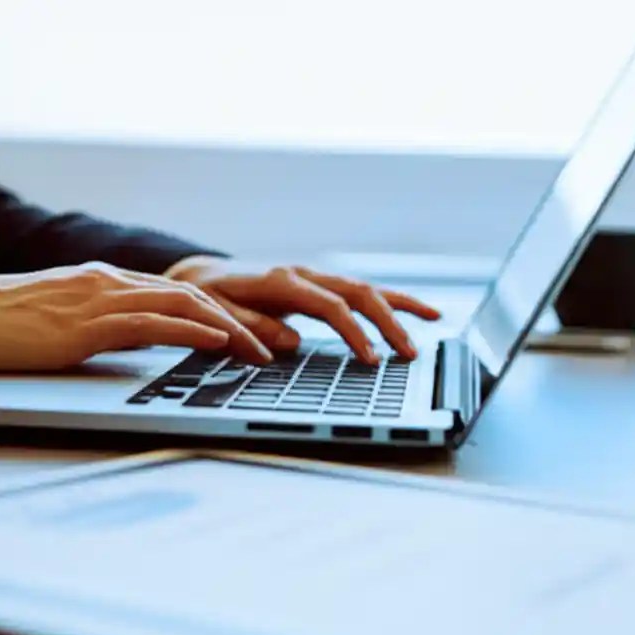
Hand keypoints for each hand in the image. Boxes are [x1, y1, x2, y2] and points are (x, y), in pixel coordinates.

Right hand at [0, 262, 272, 371]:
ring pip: (183, 306)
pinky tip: (219, 343)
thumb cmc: (2, 327)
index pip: (180, 294)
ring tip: (263, 351)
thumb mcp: (65, 324)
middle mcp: (110, 283)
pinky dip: (191, 332)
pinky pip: (150, 323)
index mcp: (106, 282)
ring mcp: (99, 300)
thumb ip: (104, 328)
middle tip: (278, 344)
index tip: (257, 334)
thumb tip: (139, 347)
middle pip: (194, 295)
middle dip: (244, 320)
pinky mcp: (85, 325)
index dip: (225, 313)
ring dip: (231, 329)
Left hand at [165, 257, 441, 363]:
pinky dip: (388, 300)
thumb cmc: (206, 298)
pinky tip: (413, 311)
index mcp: (280, 280)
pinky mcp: (318, 285)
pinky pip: (358, 291)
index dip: (353, 333)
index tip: (372, 360)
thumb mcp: (217, 314)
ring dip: (398, 306)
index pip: (329, 306)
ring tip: (433, 321)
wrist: (200, 275)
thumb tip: (289, 344)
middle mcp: (302, 273)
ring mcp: (313, 276)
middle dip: (387, 323)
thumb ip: (249, 328)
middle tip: (409, 353)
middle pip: (356, 293)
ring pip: (364, 287)